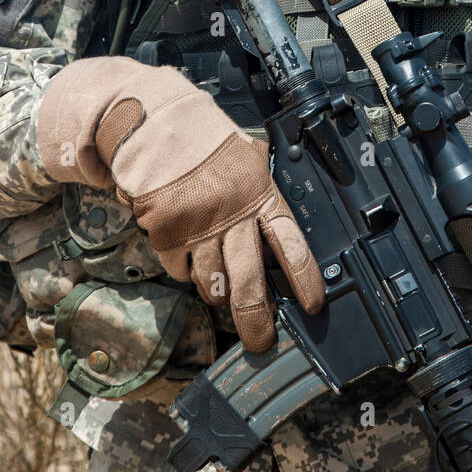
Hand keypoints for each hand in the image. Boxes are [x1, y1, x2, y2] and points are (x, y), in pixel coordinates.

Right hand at [38, 56, 324, 351]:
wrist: (158, 130)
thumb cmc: (208, 146)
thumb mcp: (248, 163)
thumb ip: (261, 200)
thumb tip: (277, 241)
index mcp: (260, 196)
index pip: (290, 244)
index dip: (303, 278)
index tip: (313, 307)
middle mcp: (231, 218)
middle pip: (248, 280)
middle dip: (255, 317)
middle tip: (261, 341)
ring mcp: (198, 230)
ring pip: (213, 282)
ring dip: (218, 293)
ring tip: (221, 292)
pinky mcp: (167, 237)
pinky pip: (181, 271)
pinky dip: (186, 269)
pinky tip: (188, 252)